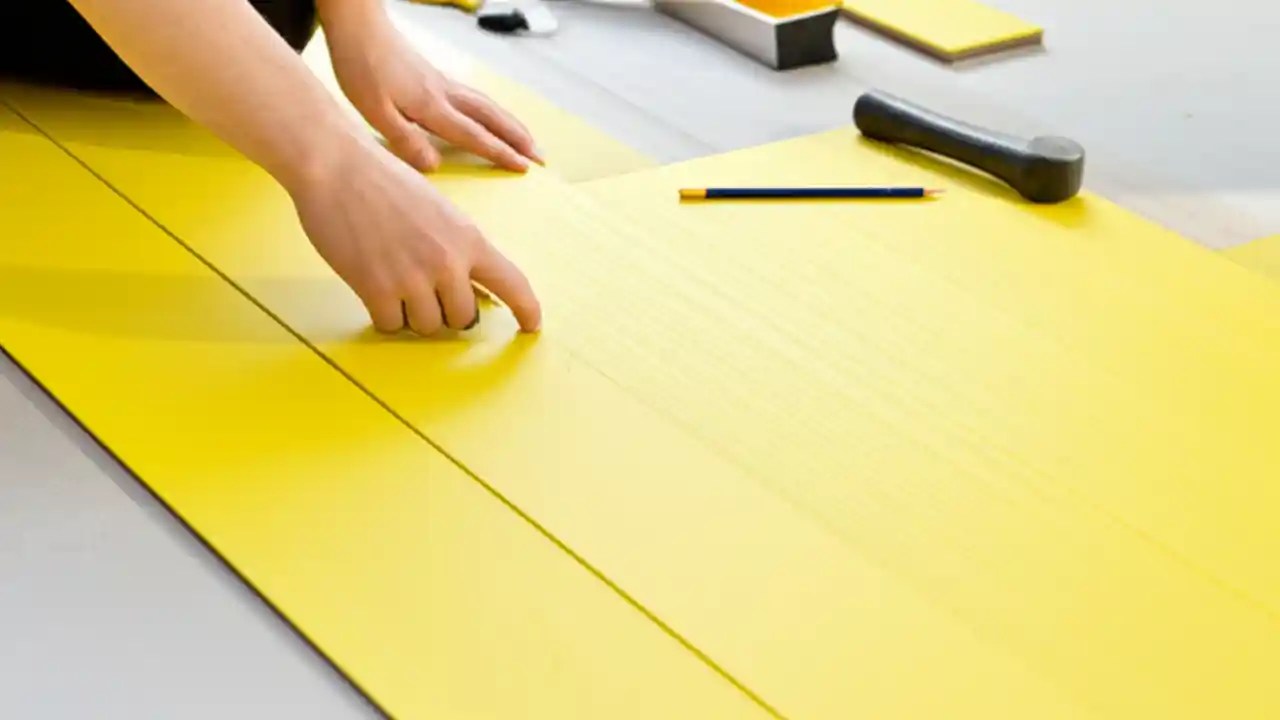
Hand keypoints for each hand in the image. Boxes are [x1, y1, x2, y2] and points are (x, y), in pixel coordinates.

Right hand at [289, 136, 541, 334]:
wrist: (337, 166)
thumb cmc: (384, 183)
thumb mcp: (438, 211)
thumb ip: (456, 247)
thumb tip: (466, 286)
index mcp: (469, 239)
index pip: (512, 283)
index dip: (526, 309)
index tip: (532, 326)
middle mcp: (448, 262)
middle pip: (464, 318)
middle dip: (446, 311)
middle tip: (423, 290)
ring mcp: (414, 278)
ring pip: (427, 326)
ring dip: (412, 314)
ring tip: (394, 281)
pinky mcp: (377, 290)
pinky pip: (391, 325)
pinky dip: (383, 314)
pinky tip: (373, 287)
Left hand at [322, 9, 541, 172]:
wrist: (359, 25)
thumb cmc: (361, 66)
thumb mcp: (373, 111)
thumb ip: (405, 141)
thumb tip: (435, 166)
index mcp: (431, 106)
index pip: (474, 135)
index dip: (501, 153)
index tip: (524, 167)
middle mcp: (444, 94)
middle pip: (492, 118)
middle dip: (518, 138)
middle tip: (542, 156)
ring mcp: (443, 83)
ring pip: (487, 105)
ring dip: (511, 124)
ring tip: (528, 140)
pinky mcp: (436, 76)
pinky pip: (476, 97)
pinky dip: (494, 110)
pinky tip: (494, 116)